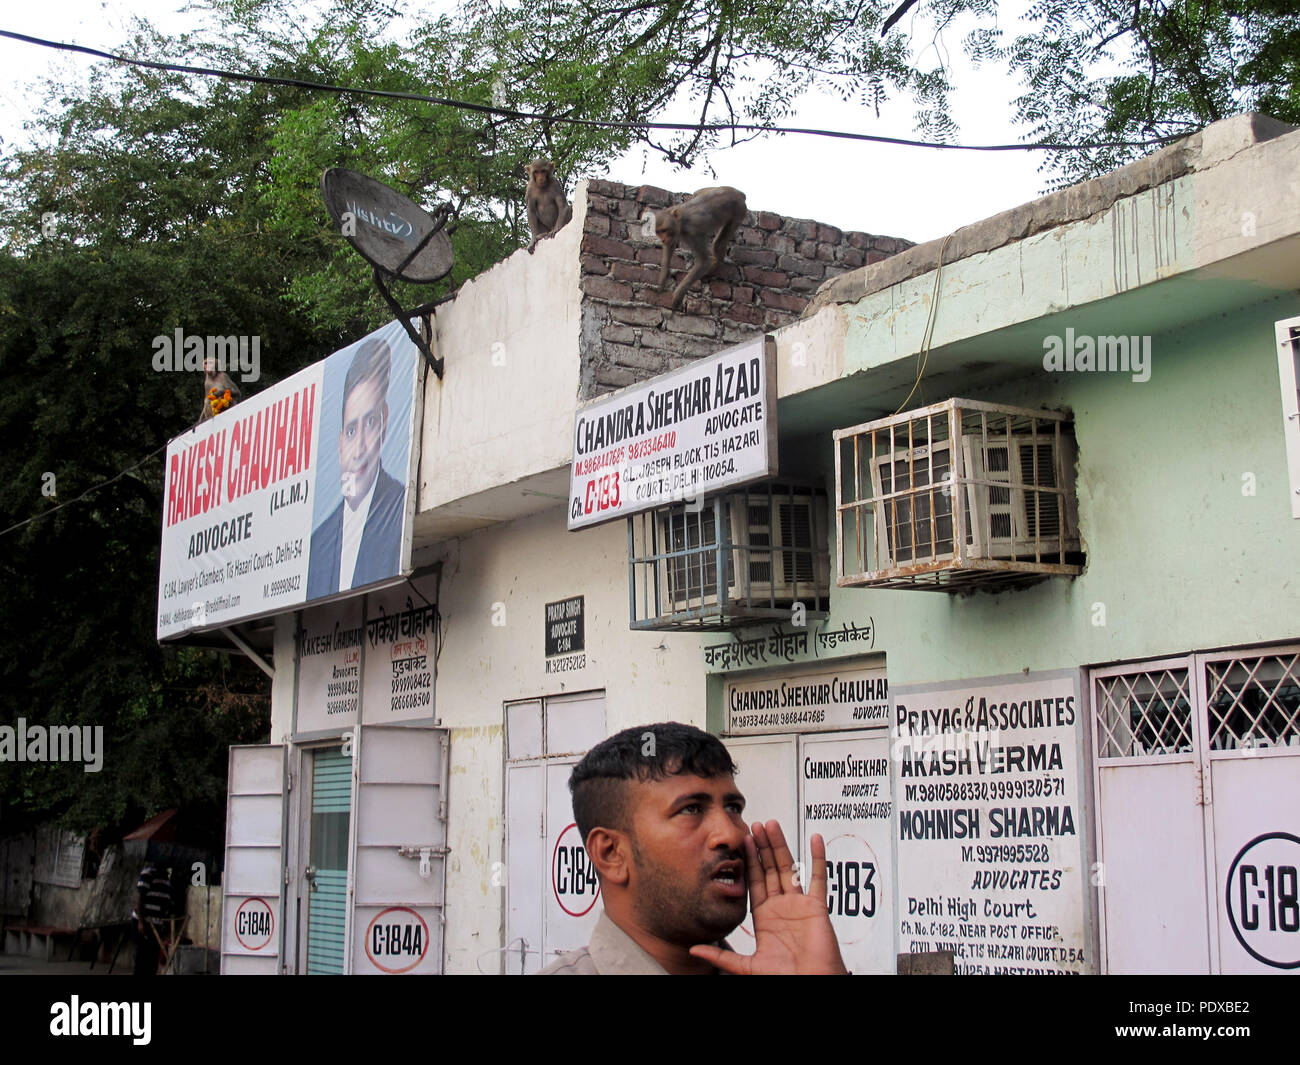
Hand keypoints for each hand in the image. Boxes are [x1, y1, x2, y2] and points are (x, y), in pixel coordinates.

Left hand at [690, 820, 847, 974]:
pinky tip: (815, 840)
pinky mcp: (817, 907)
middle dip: (763, 847)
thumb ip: (721, 957)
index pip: (755, 880)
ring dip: (781, 846)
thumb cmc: (784, 978)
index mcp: (765, 917)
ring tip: (773, 825)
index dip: (750, 860)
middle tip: (756, 824)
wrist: (810, 984)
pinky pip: (818, 878)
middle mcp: (782, 907)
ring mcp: (799, 905)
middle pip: (770, 869)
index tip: (744, 840)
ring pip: (789, 868)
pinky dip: (818, 858)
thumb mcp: (746, 966)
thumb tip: (694, 950)